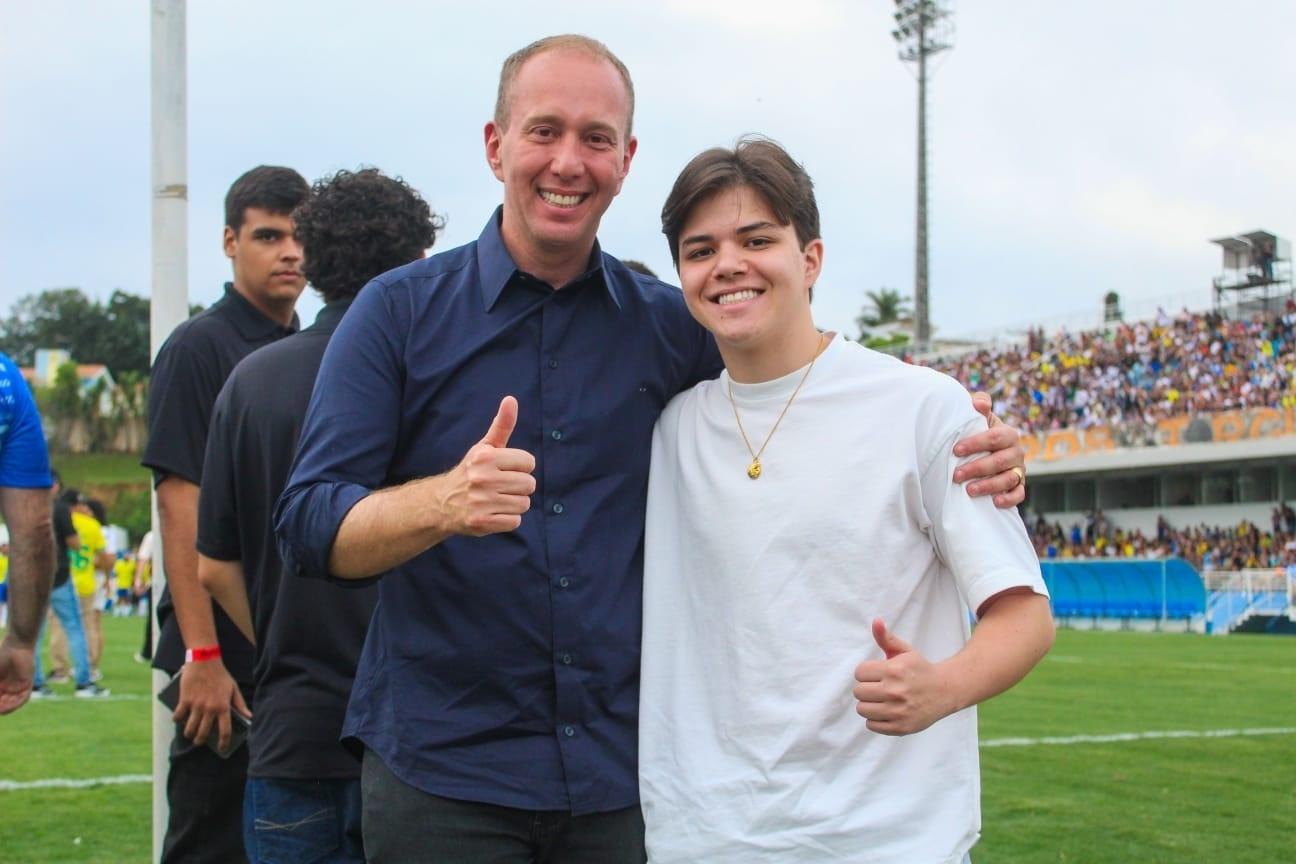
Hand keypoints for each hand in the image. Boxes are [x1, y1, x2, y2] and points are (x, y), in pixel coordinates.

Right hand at [0, 637, 34, 714]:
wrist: (15, 646)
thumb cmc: (2, 657)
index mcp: (2, 686)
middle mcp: (11, 688)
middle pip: (6, 703)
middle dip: (0, 707)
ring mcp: (20, 686)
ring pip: (14, 702)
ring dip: (7, 708)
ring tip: (0, 710)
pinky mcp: (28, 683)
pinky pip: (24, 697)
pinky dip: (16, 704)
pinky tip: (8, 707)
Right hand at [174, 658, 250, 752]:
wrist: (205, 660)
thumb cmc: (221, 675)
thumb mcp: (233, 688)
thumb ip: (240, 704)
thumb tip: (249, 716)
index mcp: (224, 707)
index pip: (225, 731)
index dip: (224, 743)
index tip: (223, 749)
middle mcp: (210, 709)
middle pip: (203, 733)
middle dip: (200, 741)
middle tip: (199, 741)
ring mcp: (196, 705)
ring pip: (190, 728)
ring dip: (189, 734)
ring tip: (190, 733)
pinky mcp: (184, 700)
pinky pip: (178, 716)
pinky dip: (177, 720)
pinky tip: (179, 719)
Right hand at [436, 396, 536, 535]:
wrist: (442, 503)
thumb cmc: (471, 471)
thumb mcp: (484, 447)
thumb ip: (502, 424)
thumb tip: (511, 399)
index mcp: (485, 457)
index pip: (528, 462)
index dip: (521, 467)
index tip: (506, 469)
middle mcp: (482, 478)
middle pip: (529, 484)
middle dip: (519, 486)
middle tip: (501, 486)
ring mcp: (481, 502)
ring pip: (524, 504)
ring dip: (514, 504)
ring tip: (497, 500)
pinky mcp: (481, 523)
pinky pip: (514, 522)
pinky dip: (508, 520)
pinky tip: (493, 513)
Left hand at [852, 619, 954, 735]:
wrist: (945, 691)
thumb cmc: (920, 669)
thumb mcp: (905, 651)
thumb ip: (887, 638)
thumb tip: (876, 621)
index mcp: (894, 670)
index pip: (859, 673)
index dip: (866, 672)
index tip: (876, 673)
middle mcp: (895, 691)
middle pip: (858, 692)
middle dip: (866, 687)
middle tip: (879, 686)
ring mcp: (898, 711)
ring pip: (862, 709)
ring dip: (869, 704)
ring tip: (881, 699)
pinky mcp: (900, 727)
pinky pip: (871, 725)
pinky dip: (875, 719)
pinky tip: (886, 711)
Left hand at [952, 391, 1026, 508]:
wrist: (988, 453)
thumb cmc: (980, 434)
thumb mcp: (980, 419)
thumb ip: (979, 406)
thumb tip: (978, 403)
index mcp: (1008, 434)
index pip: (995, 438)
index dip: (976, 443)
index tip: (956, 450)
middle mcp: (1016, 452)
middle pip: (1000, 461)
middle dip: (978, 468)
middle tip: (957, 475)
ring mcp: (1019, 470)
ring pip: (1009, 479)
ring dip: (990, 485)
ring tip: (969, 490)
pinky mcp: (1019, 486)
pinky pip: (1019, 494)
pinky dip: (1009, 499)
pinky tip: (995, 502)